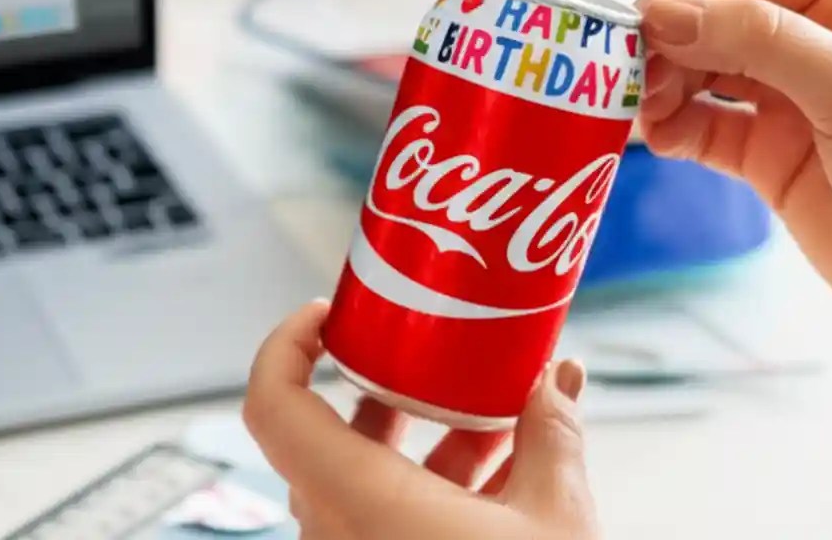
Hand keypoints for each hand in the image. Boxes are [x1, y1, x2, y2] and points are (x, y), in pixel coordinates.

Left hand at [243, 302, 599, 539]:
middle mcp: (341, 536)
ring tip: (491, 410)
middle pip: (329, 435)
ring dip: (422, 437)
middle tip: (431, 349)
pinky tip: (498, 468)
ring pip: (364, 478)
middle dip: (389, 386)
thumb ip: (553, 434)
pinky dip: (428, 484)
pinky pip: (385, 516)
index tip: (326, 314)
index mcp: (361, 505)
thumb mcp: (557, 516)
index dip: (283, 345)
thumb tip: (560, 380)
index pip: (272, 407)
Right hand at [638, 0, 831, 412]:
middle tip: (630, 76)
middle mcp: (822, 38)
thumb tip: (664, 16)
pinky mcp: (769, 156)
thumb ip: (760, 42)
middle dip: (668, 41)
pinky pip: (701, 126)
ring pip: (700, 70)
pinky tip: (660, 140)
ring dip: (662, 86)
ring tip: (643, 113)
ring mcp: (792, 99)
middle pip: (715, 14)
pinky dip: (671, 129)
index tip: (646, 25)